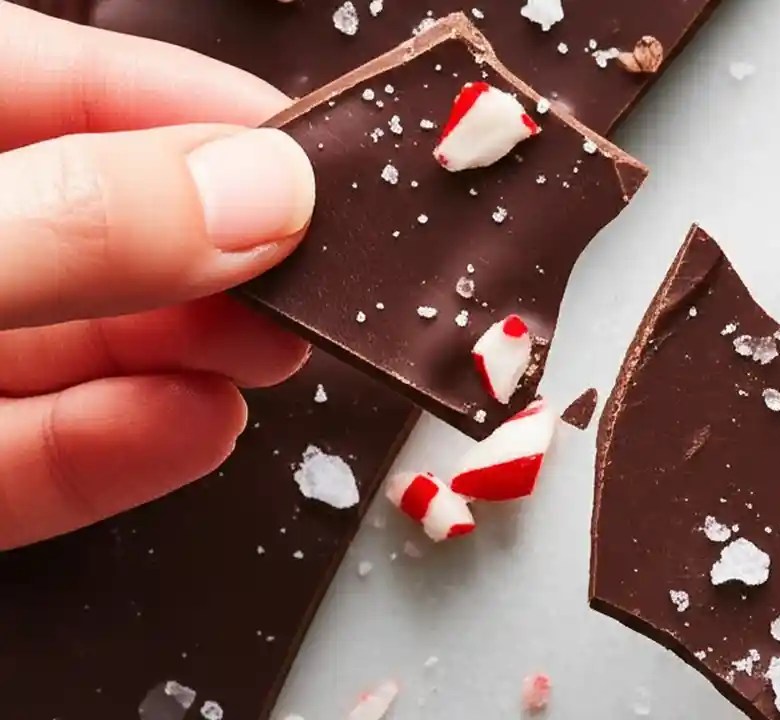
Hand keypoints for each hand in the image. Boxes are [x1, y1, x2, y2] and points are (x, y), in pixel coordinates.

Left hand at [0, 5, 316, 549]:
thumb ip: (80, 222)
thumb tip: (259, 194)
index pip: (51, 78)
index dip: (189, 105)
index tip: (312, 146)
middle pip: (87, 218)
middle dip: (215, 245)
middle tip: (320, 267)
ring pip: (66, 342)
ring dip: (188, 351)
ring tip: (281, 351)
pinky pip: (25, 455)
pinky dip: (118, 448)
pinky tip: (197, 429)